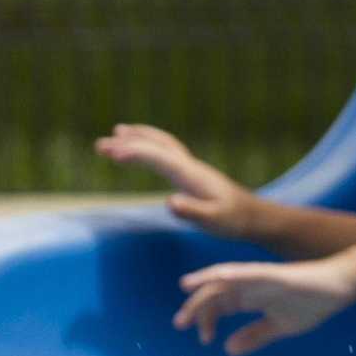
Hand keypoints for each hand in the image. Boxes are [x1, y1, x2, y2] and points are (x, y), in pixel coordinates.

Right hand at [96, 122, 259, 240]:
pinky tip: (145, 152)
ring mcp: (191, 168)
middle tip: (100, 145)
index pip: (157, 157)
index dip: (134, 153)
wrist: (255, 217)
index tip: (112, 153)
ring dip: (139, 138)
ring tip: (117, 133)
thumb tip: (169, 202)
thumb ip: (193, 212)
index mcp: (190, 174)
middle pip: (156, 145)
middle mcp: (189, 166)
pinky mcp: (193, 175)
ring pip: (162, 144)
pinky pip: (167, 153)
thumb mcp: (215, 221)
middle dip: (128, 143)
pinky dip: (151, 146)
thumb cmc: (235, 222)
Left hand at [173, 257, 355, 355]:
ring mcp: (262, 277)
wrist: (340, 287)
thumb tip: (228, 349)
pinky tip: (220, 277)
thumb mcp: (280, 326)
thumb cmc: (312, 302)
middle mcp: (250, 285)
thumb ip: (255, 335)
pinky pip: (251, 272)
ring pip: (226, 278)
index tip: (201, 339)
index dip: (206, 320)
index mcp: (251, 297)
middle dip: (196, 307)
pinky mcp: (277, 274)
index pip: (220, 306)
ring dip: (206, 283)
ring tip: (186, 287)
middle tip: (179, 324)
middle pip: (216, 293)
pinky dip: (234, 274)